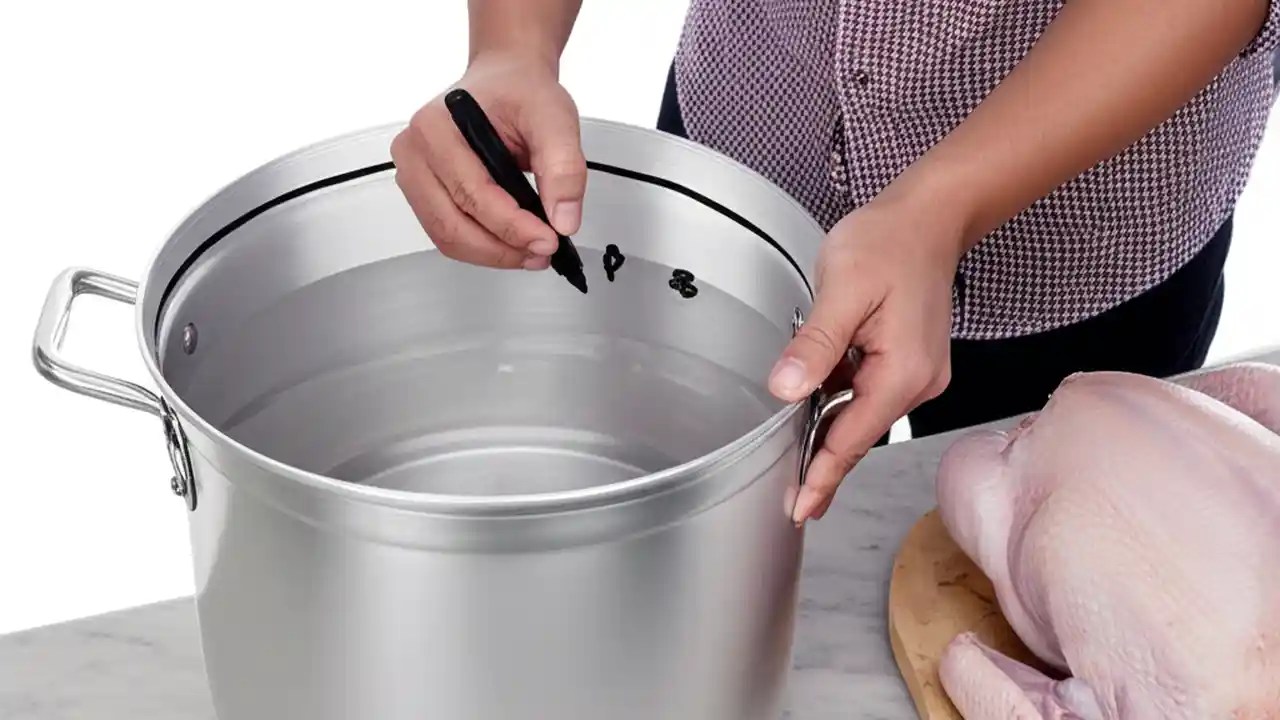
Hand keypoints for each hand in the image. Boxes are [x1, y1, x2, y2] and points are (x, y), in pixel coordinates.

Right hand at [390, 53, 586, 269]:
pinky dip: (481, 247)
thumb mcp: (555, 119)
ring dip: (492, 253)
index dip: (512, 226)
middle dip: (502, 248)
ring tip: (531, 252)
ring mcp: (414, 173)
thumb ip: (564, 168)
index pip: (472, 193)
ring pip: (446, 237)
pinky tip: (512, 244)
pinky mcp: (423, 192)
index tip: (549, 239)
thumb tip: (563, 219)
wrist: (507, 81)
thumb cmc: (521, 92)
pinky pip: (447, 232)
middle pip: (452, 224)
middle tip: (542, 252)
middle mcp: (415, 150)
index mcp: (437, 125)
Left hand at [769, 188, 965, 523]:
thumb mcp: (842, 289)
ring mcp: (917, 374)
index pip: (852, 439)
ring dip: (829, 429)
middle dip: (823, 462)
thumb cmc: (890, 243)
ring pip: (861, 415)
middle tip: (792, 498)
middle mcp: (917, 382)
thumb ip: (815, 344)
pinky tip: (816, 402)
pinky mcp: (909, 363)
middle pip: (858, 434)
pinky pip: (868, 394)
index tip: (801, 509)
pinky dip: (841, 402)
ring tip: (795, 454)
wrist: (929, 218)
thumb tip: (787, 391)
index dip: (823, 476)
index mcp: (903, 372)